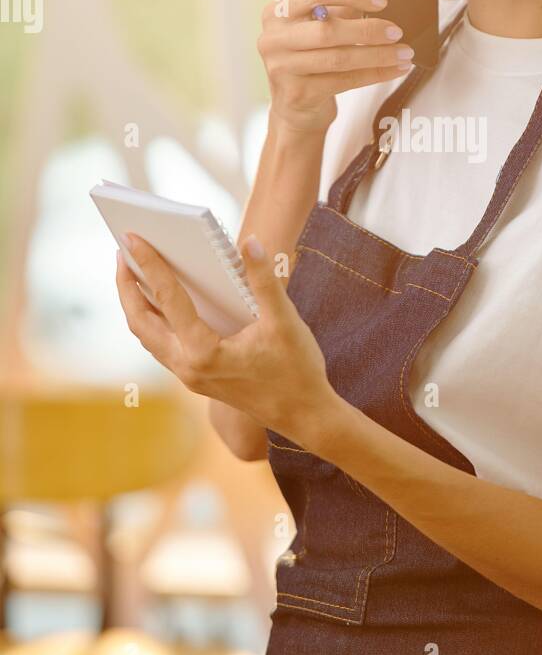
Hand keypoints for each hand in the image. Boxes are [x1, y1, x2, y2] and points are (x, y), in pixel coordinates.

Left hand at [115, 231, 337, 450]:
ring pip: (147, 336)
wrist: (305, 416)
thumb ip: (264, 280)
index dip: (149, 264)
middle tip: (123, 251)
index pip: (167, 299)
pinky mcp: (196, 378)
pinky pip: (161, 345)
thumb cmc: (297, 370)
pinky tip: (160, 300)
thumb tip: (251, 242)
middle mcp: (188, 367)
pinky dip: (153, 319)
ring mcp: (189, 375)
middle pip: (141, 321)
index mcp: (204, 352)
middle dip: (126, 286)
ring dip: (136, 304)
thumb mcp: (284, 321)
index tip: (133, 238)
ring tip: (132, 271)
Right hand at [258, 0, 413, 133]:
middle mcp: (273, 37)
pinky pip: (344, 81)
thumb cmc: (314, 55)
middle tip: (399, 31)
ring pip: (338, 58)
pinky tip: (395, 69)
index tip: (383, 0)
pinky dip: (374, 74)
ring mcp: (281, 68)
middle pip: (328, 29)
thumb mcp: (325, 20)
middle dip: (368, 30)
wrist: (297, 107)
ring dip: (377, 55)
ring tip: (405, 52)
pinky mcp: (296, 94)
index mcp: (277, 11)